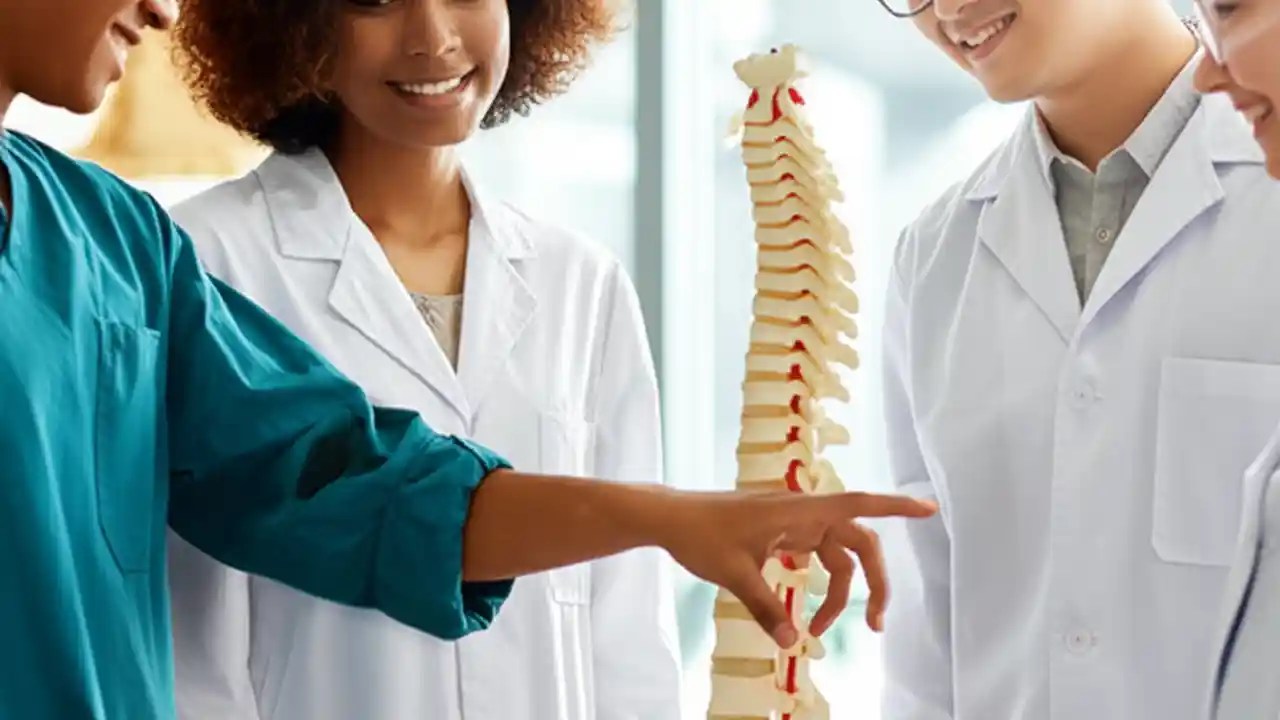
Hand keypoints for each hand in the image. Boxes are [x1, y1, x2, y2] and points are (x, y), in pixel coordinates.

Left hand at [652, 490, 936, 647]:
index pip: (859, 504)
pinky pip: (818, 556)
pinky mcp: (783, 532)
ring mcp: (795, 523)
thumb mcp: (734, 575)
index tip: (929, 510)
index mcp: (799, 511)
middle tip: (877, 625)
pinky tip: (809, 613)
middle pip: (859, 543)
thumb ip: (767, 608)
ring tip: (818, 632)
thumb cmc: (701, 536)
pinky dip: (821, 584)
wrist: (672, 518)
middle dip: (874, 583)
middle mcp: (804, 513)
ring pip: (838, 556)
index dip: (896, 507)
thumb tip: (793, 642)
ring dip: (839, 593)